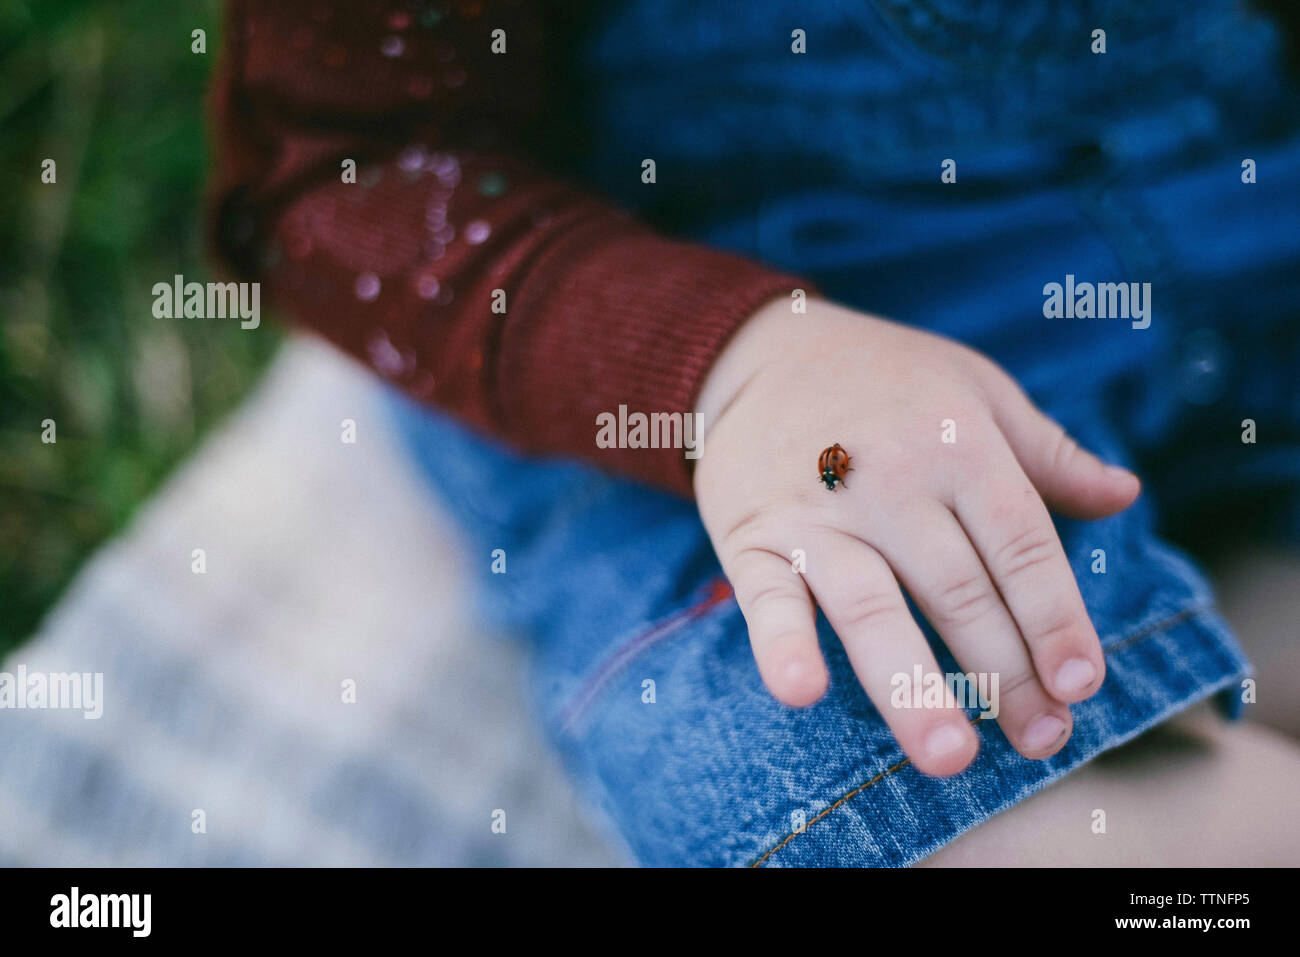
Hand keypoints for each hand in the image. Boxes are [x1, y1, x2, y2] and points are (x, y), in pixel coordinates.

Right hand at [693, 297, 1140, 775]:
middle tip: (1040, 742)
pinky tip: (802, 692)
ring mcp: (820, 514)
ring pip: (873, 607)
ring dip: (912, 685)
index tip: (1082, 684)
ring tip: (950, 754)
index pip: (1021, 546)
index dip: (1055, 618)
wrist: (757, 352)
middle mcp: (893, 484)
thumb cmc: (882, 378)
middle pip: (959, 592)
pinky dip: (781, 643)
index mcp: (958, 448)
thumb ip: (1047, 451)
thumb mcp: (976, 389)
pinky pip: (768, 598)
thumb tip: (1126, 495)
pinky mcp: (755, 538)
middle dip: (1004, 674)